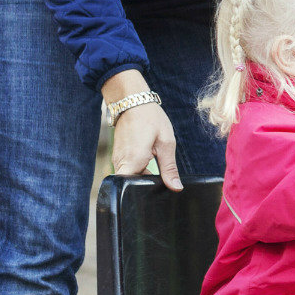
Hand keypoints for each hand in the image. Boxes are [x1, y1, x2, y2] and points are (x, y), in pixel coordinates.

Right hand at [103, 73, 179, 190]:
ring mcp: (118, 159)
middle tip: (162, 177)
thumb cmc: (150, 119)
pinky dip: (139, 167)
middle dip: (146, 185)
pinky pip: (128, 168)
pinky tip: (150, 158)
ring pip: (131, 176)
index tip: (158, 190)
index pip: (131, 189)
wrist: (132, 101)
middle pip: (132, 184)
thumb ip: (170, 168)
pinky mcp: (118, 155)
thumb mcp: (166, 144)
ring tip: (156, 162)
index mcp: (133, 162)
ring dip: (143, 175)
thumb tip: (176, 188)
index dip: (143, 193)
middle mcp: (121, 163)